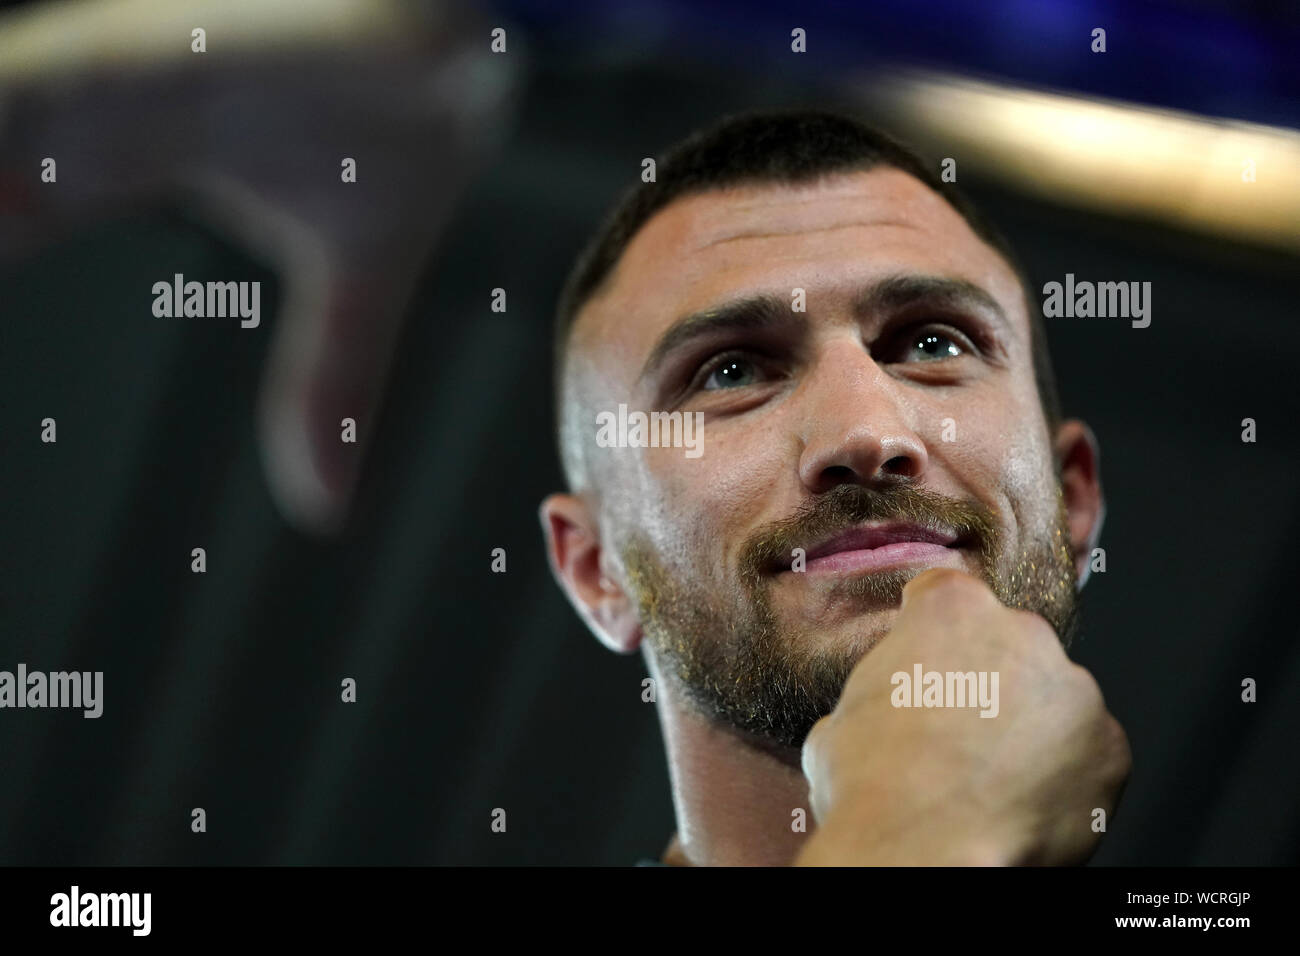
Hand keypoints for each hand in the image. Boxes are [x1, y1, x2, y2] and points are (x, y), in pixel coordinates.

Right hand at [794, 568, 1130, 865]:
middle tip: (958, 732)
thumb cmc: (873, 786)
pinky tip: (1026, 803)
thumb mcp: (842, 717)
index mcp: (951, 609)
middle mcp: (1023, 632)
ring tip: (993, 778)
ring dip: (1030, 728)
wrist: (922, 849)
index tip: (929, 658)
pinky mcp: (1111, 748)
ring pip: (1054, 699)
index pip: (947, 595)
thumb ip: (882, 694)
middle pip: (1010, 644)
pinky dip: (1066, 776)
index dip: (933, 632)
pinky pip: (1090, 754)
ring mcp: (1075, 689)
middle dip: (989, 680)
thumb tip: (883, 717)